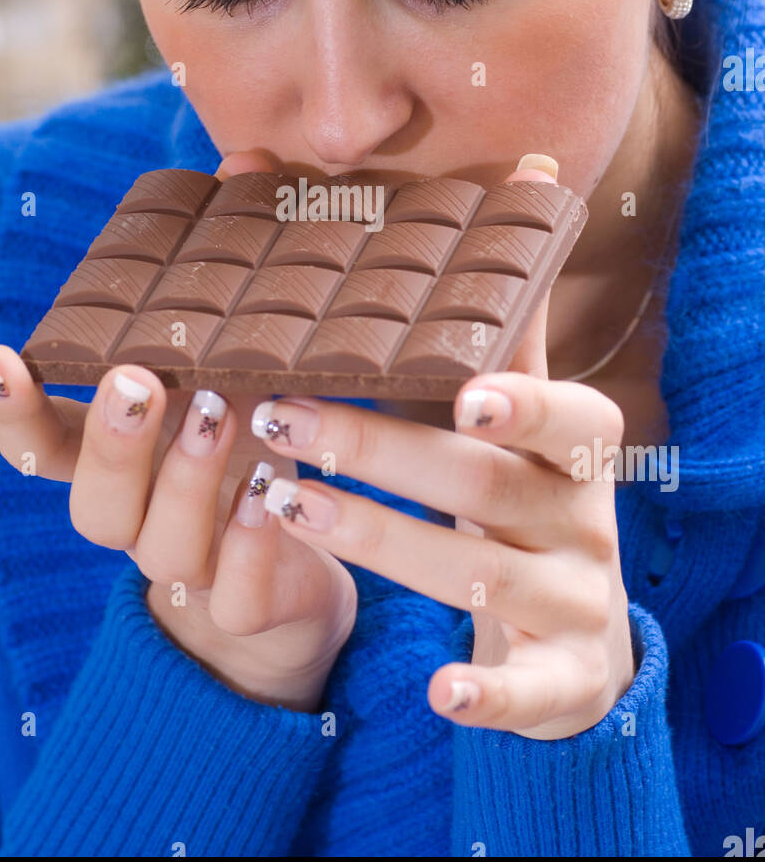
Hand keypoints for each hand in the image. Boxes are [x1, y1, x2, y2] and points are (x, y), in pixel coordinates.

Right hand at [0, 148, 356, 712]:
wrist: (296, 578)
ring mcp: (189, 568)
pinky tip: (273, 495)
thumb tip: (246, 164)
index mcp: (119, 465)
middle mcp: (138, 520)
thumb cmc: (254, 446)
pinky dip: (250, 545)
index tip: (0, 356)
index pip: (43, 447)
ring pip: (160, 543)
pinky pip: (234, 591)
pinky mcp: (247, 609)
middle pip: (92, 502)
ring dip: (187, 477)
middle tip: (138, 381)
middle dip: (113, 440)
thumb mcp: (236, 364)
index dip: (16, 409)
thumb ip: (229, 281)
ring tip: (221, 412)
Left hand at [247, 158, 635, 738]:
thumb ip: (511, 313)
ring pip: (480, 577)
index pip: (562, 412)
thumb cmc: (529, 491)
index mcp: (578, 442)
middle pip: (485, 487)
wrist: (580, 634)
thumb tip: (534, 167)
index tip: (461, 391)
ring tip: (282, 501)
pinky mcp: (559, 680)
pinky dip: (487, 694)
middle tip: (277, 419)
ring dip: (381, 540)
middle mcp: (584, 519)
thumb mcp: (529, 402)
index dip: (521, 400)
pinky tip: (432, 692)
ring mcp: (575, 602)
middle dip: (381, 452)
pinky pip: (528, 693)